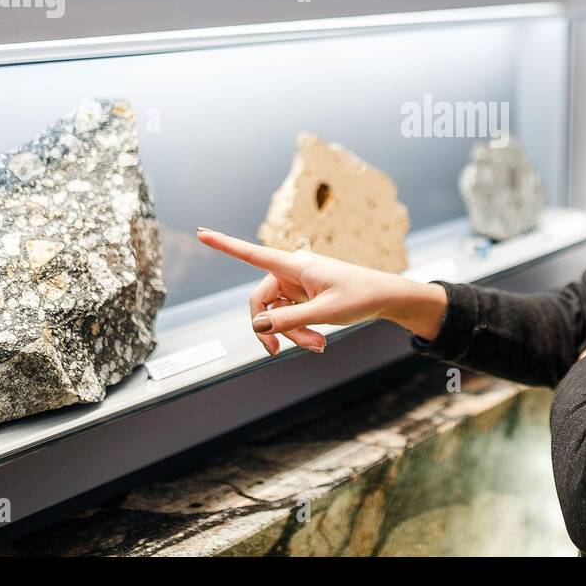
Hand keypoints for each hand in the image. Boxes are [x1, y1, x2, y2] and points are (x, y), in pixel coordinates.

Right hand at [195, 227, 447, 355]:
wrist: (384, 297)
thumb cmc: (359, 296)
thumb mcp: (325, 312)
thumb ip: (289, 320)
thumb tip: (257, 326)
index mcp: (295, 265)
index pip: (253, 254)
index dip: (225, 244)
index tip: (201, 232)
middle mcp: (291, 272)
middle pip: (261, 301)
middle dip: (272, 328)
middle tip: (278, 353)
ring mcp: (296, 285)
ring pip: (276, 314)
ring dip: (291, 334)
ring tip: (318, 345)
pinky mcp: (303, 296)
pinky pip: (288, 316)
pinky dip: (299, 331)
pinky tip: (318, 341)